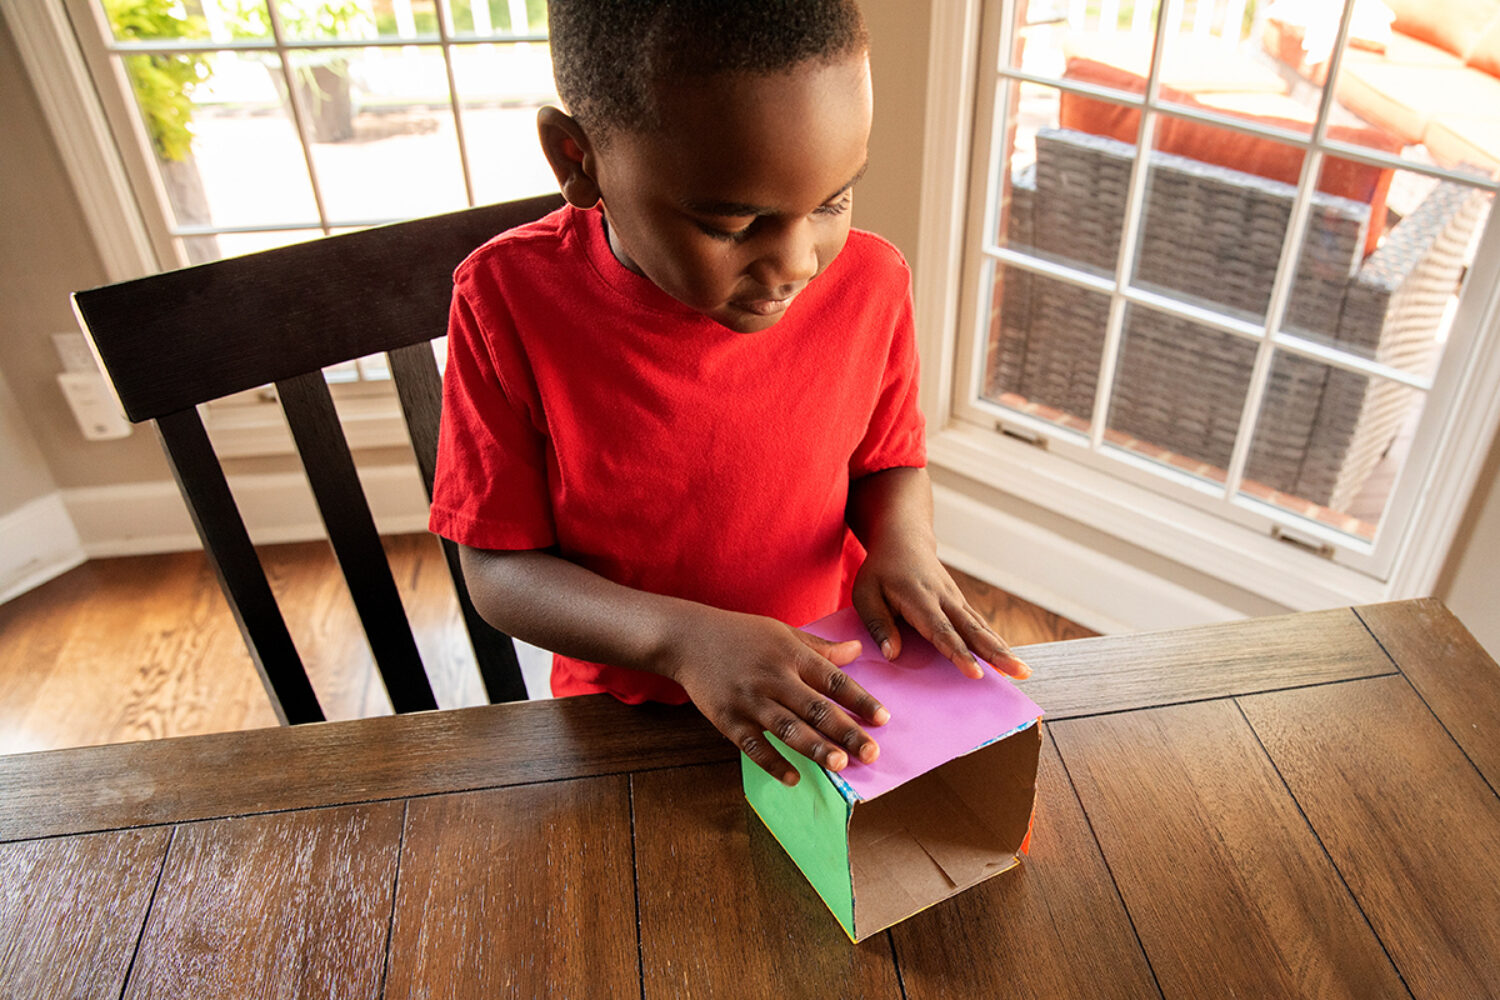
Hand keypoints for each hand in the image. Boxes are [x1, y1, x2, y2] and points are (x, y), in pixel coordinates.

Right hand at [659, 607, 890, 785]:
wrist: (688, 638)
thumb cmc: (741, 634)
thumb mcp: (783, 633)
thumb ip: (820, 648)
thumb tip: (857, 650)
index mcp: (791, 655)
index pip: (833, 680)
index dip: (860, 700)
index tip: (883, 719)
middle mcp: (773, 678)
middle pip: (815, 709)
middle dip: (845, 732)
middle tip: (870, 753)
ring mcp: (749, 700)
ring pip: (787, 729)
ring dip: (815, 748)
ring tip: (839, 765)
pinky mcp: (727, 719)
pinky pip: (753, 746)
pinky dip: (773, 762)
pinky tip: (794, 778)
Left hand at [852, 540, 1030, 680]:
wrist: (904, 539)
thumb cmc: (880, 570)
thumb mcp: (865, 594)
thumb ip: (879, 625)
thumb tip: (892, 655)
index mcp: (920, 599)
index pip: (942, 631)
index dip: (958, 653)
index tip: (975, 673)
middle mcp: (945, 600)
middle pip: (974, 631)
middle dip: (997, 654)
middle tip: (1020, 673)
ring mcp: (956, 600)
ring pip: (982, 628)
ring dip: (1003, 650)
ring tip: (1023, 671)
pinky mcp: (960, 603)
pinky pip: (980, 625)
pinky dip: (996, 642)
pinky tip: (1009, 659)